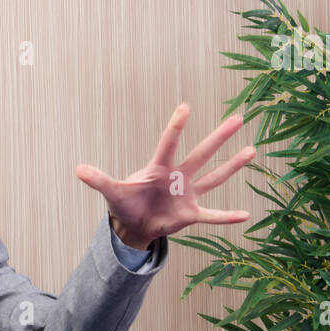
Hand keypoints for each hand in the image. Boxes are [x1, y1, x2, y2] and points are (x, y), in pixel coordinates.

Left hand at [75, 103, 255, 248]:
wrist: (134, 224)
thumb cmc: (125, 202)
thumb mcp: (112, 191)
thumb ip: (98, 179)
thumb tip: (77, 169)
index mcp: (159, 168)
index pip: (168, 143)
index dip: (176, 126)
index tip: (185, 106)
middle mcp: (178, 176)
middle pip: (202, 153)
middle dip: (219, 136)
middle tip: (239, 116)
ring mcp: (188, 193)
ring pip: (215, 177)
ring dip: (233, 165)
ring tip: (252, 150)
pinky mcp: (191, 213)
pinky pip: (212, 215)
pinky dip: (227, 217)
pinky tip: (246, 215)